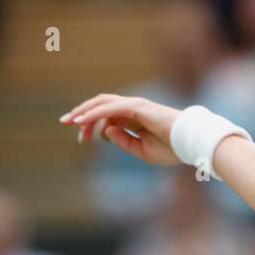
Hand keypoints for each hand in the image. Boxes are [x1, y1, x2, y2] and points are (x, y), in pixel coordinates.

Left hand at [59, 94, 180, 164]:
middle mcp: (132, 108)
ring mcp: (134, 105)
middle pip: (100, 107)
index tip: (82, 140)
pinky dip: (94, 113)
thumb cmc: (171, 149)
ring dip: (84, 111)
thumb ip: (123, 142)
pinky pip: (109, 108)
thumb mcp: (142, 151)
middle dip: (81, 114)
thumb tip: (105, 132)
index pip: (106, 117)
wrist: (189, 143)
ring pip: (101, 103)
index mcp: (134, 119)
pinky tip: (81, 120)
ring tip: (69, 121)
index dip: (91, 126)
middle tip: (65, 124)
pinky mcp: (135, 107)